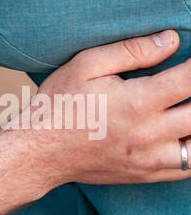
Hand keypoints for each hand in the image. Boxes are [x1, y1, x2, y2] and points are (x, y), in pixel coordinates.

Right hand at [1, 30, 190, 190]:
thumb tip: (171, 39)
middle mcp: (150, 135)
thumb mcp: (87, 65)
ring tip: (187, 108)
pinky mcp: (148, 175)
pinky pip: (189, 168)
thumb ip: (132, 51)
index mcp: (137, 103)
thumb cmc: (60, 104)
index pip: (190, 80)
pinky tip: (185, 131)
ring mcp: (151, 159)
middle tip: (189, 83)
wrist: (39, 152)